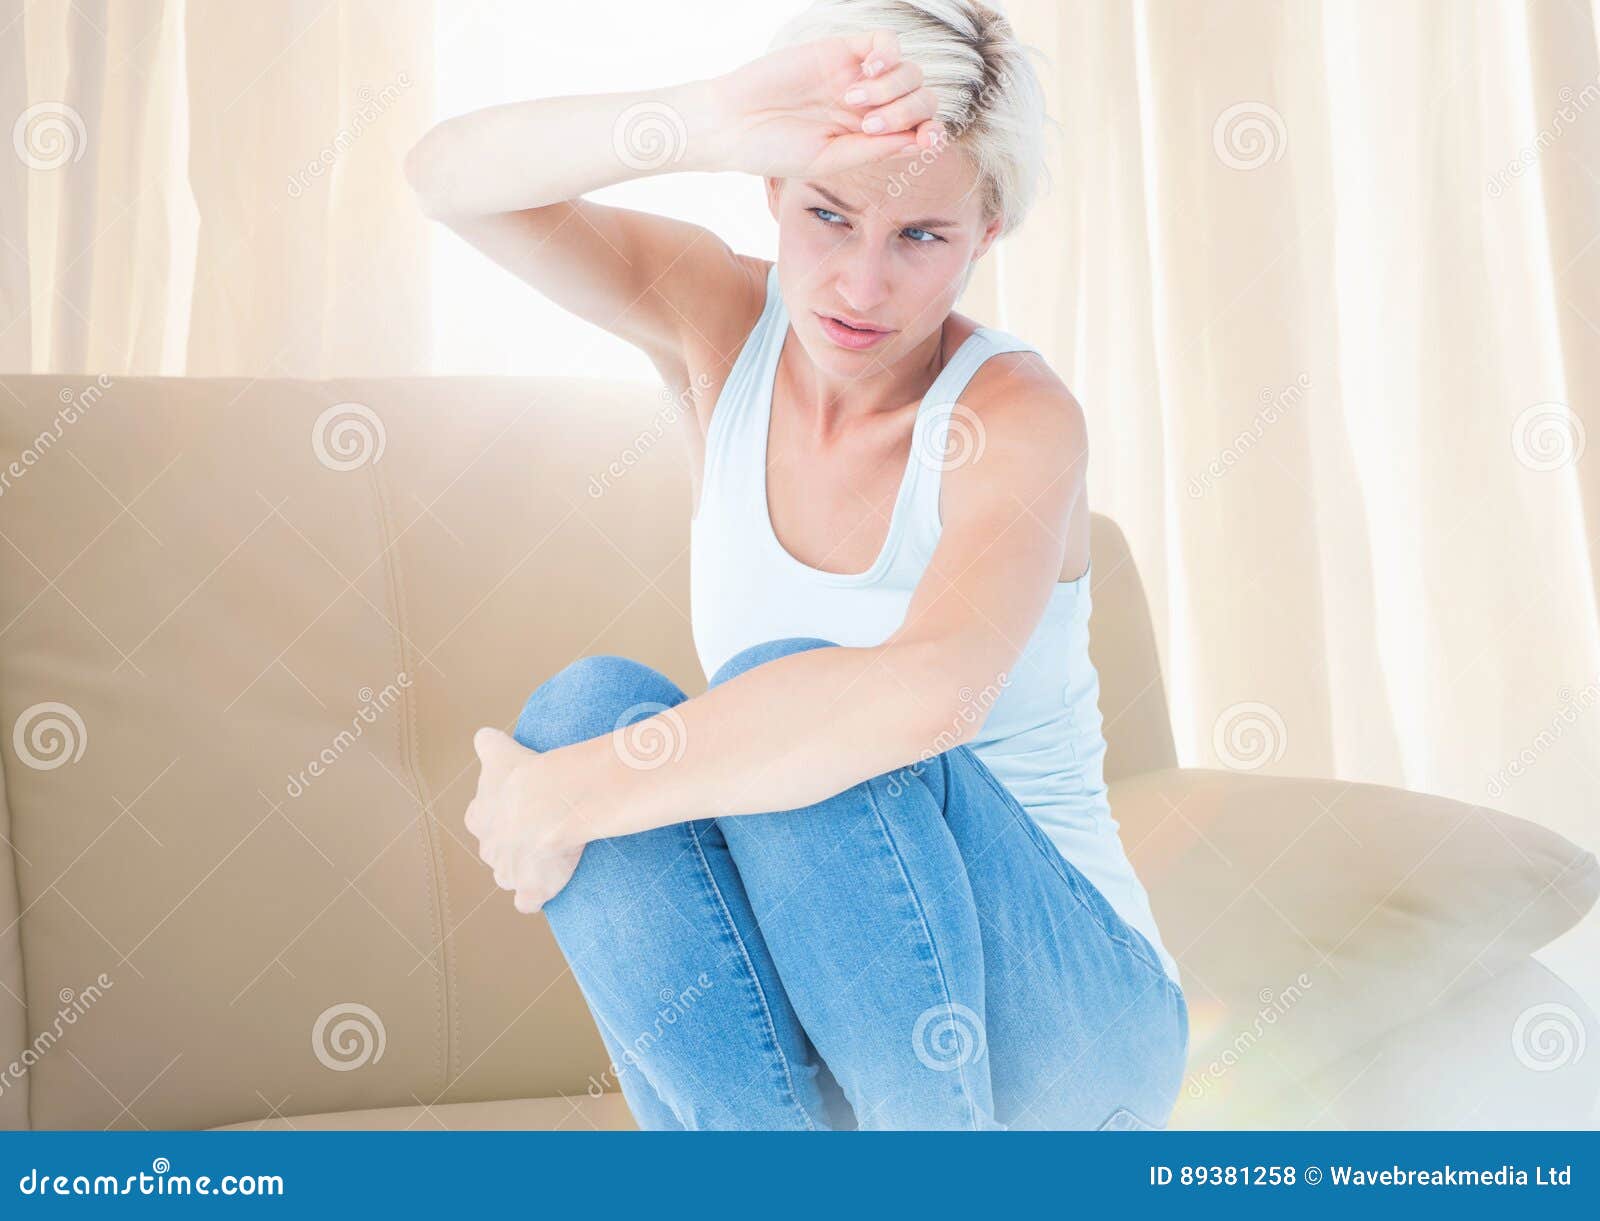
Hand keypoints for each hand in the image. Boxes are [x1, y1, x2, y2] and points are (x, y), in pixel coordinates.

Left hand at [465, 727, 585, 913]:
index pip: (481, 819)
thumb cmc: (526, 776)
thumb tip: (483, 737)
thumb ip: (488, 745)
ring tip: (547, 857)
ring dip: (523, 870)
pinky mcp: (532, 889)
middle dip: (511, 844)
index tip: (518, 807)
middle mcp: (489, 847)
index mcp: (480, 817)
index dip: (499, 814)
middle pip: (496, 850)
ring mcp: (508, 872)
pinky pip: (527, 902)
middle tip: (538, 829)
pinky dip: (534, 898)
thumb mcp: (500, 751)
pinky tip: (545, 891)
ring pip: (509, 876)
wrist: (551, 804)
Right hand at [709, 28, 944, 177]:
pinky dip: (888, 55)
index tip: (928, 139)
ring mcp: (858, 76)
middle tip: (870, 126)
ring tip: (854, 103)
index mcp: (869, 137)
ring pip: (908, 71)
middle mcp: (870, 106)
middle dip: (907, 111)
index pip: (919, 128)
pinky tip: (869, 72)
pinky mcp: (841, 50)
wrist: (733, 123)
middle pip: (921, 98)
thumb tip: (921, 141)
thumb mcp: (829, 160)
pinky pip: (885, 42)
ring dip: (892, 89)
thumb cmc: (775, 149)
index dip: (933, 130)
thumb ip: (874, 151)